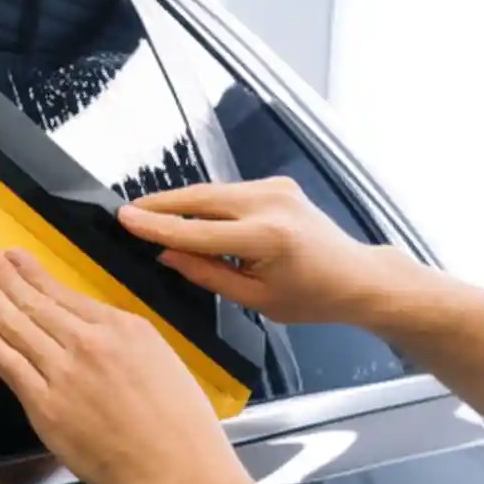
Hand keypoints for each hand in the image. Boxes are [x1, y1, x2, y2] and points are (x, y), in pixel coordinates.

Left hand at [0, 246, 242, 483]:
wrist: (174, 469)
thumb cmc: (178, 425)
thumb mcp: (160, 358)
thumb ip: (120, 339)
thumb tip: (88, 327)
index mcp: (121, 327)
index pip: (63, 293)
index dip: (31, 273)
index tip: (14, 258)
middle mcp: (89, 343)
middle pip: (33, 299)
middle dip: (1, 272)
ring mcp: (64, 373)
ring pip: (14, 323)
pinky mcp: (45, 405)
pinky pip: (7, 362)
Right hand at [117, 177, 414, 324]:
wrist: (358, 275)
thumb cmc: (310, 298)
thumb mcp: (255, 299)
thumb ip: (207, 273)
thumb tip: (166, 253)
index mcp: (266, 238)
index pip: (197, 231)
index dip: (157, 226)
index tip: (124, 218)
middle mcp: (269, 203)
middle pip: (201, 199)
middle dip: (162, 204)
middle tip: (128, 210)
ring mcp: (275, 188)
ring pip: (212, 192)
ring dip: (181, 202)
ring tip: (150, 213)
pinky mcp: (277, 184)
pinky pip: (229, 192)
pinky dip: (205, 203)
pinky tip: (187, 214)